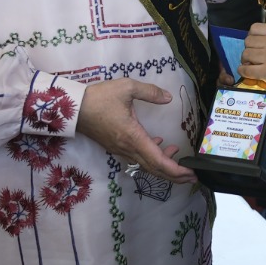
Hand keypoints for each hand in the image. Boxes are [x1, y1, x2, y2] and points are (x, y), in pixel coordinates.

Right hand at [76, 78, 195, 182]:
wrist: (72, 108)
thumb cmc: (99, 98)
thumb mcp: (127, 88)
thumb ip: (150, 92)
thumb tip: (168, 98)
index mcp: (133, 137)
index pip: (158, 161)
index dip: (176, 170)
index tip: (191, 173)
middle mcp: (127, 148)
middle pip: (154, 169)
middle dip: (175, 175)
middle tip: (192, 176)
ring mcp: (120, 150)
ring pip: (146, 164)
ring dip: (164, 165)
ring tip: (178, 157)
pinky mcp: (115, 147)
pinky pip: (138, 158)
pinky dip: (152, 156)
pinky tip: (159, 144)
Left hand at [239, 22, 265, 95]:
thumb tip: (260, 42)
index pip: (254, 28)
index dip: (252, 36)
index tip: (255, 43)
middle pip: (248, 42)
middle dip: (249, 49)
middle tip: (253, 56)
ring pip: (245, 54)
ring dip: (246, 60)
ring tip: (252, 64)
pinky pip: (246, 69)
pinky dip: (244, 71)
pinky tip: (247, 72)